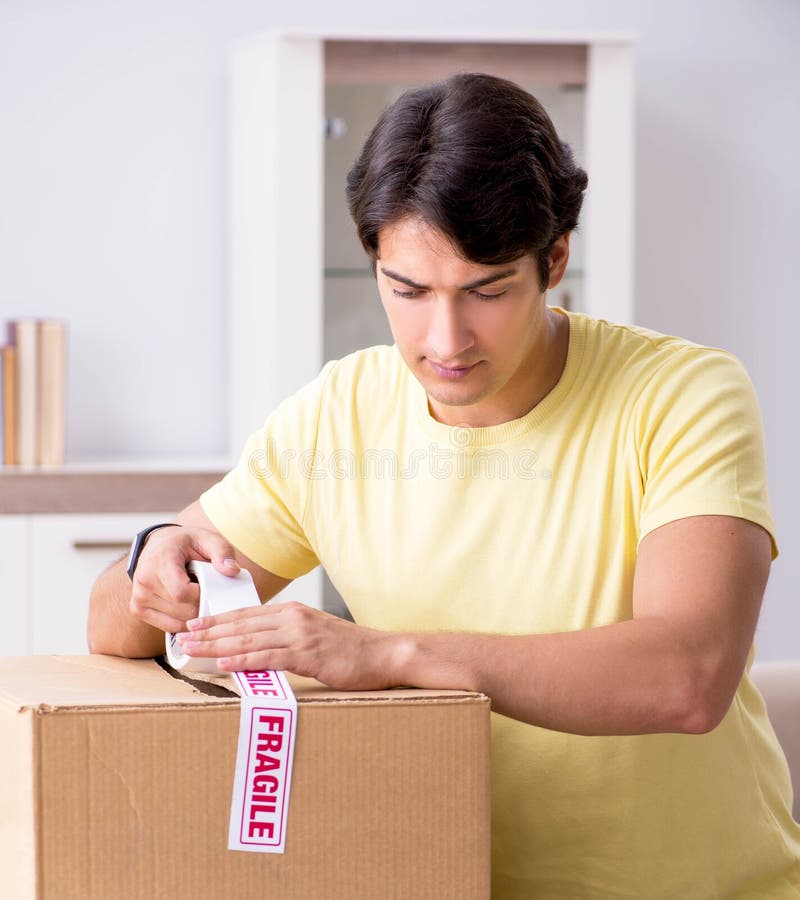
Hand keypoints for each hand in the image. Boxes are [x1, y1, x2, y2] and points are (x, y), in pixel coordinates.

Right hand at [130, 526, 240, 634]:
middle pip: (181, 610)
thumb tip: (233, 571)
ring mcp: (138, 596)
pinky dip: (183, 621)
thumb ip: (222, 552)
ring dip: (192, 613)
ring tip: (194, 594)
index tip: (210, 586)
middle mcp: (144, 580)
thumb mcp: (207, 539)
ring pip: (176, 621)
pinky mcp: (138, 609)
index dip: (202, 595)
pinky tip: (186, 605)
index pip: (181, 593)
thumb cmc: (185, 543)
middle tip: (206, 591)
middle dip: (201, 605)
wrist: (159, 544)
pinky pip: (168, 626)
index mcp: (159, 561)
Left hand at [174, 601, 404, 690]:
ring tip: (194, 650)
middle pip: (242, 624)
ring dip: (217, 645)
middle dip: (210, 630)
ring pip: (249, 639)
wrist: (384, 654)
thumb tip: (264, 650)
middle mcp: (293, 618)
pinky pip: (267, 657)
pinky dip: (243, 660)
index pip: (248, 614)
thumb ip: (291, 639)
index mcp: (294, 612)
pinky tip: (224, 663)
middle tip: (184, 636)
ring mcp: (300, 635)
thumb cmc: (352, 650)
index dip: (220, 619)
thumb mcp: (317, 636)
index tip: (197, 623)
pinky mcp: (307, 654)